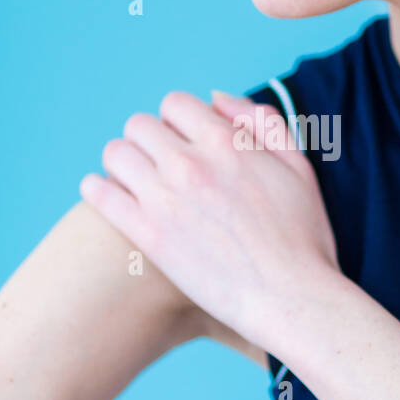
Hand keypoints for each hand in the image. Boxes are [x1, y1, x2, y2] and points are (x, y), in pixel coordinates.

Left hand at [79, 89, 339, 349]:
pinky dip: (96, 188)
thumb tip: (216, 99)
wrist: (292, 300)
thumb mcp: (298, 167)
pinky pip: (102, 194)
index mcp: (226, 142)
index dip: (177, 120)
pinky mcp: (148, 236)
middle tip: (157, 163)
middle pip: (139, 125)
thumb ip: (262, 124)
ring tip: (134, 180)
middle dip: (148, 140)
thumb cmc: (303, 238)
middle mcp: (191, 163)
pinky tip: (102, 192)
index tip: (182, 140)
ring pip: (116, 154)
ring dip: (123, 162)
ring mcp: (165, 199)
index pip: (175, 104)